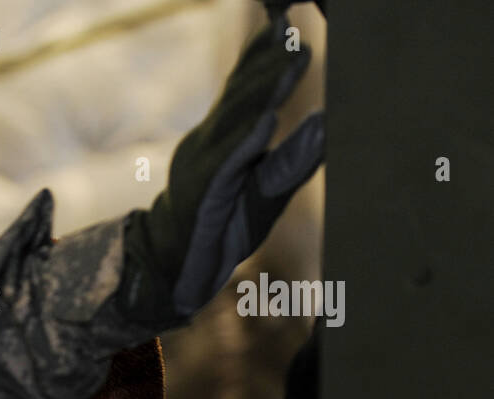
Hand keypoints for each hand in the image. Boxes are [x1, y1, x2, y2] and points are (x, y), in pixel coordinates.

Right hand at [119, 13, 324, 323]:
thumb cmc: (222, 230)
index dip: (262, 59)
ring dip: (264, 91)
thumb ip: (292, 160)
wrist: (178, 268)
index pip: (242, 93)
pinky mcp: (203, 195)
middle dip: (268, 65)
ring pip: (235, 123)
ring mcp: (201, 167)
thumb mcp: (265, 192)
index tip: (284, 27)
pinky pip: (226, 165)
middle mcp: (207, 145)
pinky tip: (265, 120)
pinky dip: (245, 142)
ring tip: (290, 61)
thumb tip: (324, 125)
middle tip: (294, 33)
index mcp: (220, 141)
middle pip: (240, 98)